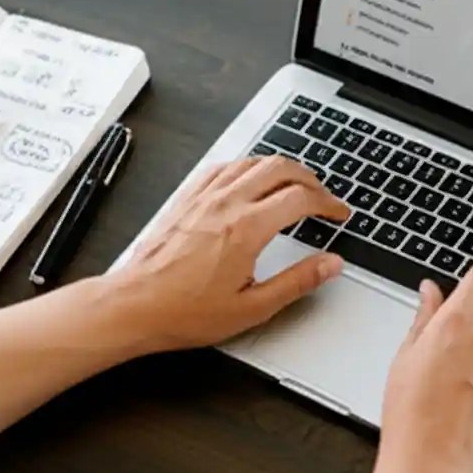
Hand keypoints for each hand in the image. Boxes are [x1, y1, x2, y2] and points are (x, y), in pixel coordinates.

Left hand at [110, 156, 349, 352]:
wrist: (134, 306)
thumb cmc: (184, 311)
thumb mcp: (253, 308)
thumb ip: (298, 282)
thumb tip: (330, 265)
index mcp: (247, 229)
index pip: (301, 198)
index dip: (328, 203)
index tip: (338, 213)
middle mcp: (226, 204)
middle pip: (280, 168)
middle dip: (310, 178)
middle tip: (322, 196)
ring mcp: (204, 197)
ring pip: (252, 161)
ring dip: (280, 167)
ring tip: (294, 183)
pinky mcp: (186, 199)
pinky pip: (222, 167)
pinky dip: (246, 166)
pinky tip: (249, 178)